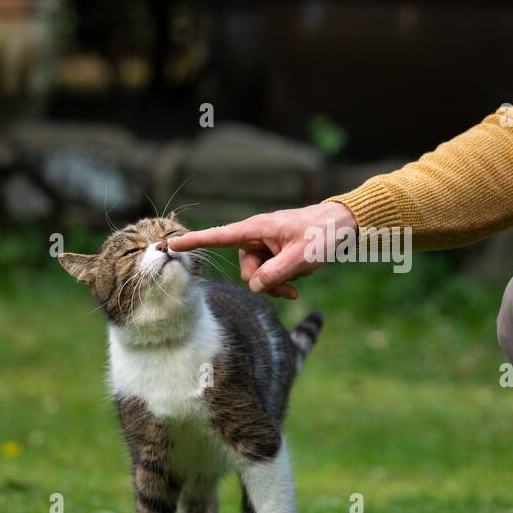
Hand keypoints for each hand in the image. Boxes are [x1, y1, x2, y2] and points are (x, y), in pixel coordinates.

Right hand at [166, 201, 357, 298]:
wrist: (342, 225)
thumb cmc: (322, 234)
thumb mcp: (302, 257)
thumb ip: (276, 274)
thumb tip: (254, 287)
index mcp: (256, 229)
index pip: (218, 237)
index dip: (193, 242)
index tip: (169, 243)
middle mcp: (256, 237)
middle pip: (246, 270)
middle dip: (266, 282)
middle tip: (291, 284)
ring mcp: (265, 246)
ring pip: (259, 276)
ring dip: (279, 282)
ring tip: (302, 274)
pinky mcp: (274, 253)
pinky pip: (271, 274)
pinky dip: (285, 279)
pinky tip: (302, 274)